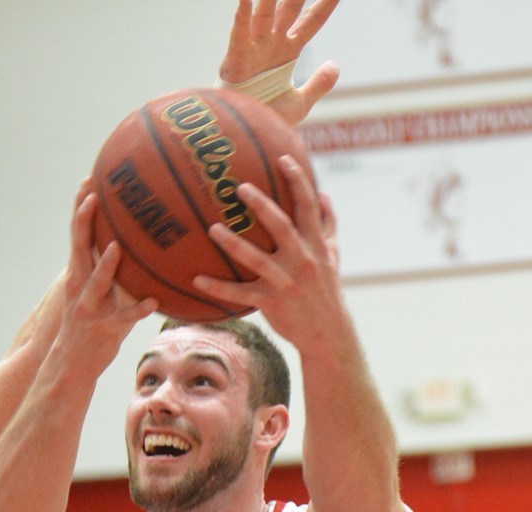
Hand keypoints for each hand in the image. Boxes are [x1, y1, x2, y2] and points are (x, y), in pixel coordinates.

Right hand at [58, 190, 157, 376]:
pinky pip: (124, 318)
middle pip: (79, 248)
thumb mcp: (93, 292)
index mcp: (78, 273)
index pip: (77, 234)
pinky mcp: (104, 329)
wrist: (72, 362)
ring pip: (98, 282)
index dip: (80, 207)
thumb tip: (133, 242)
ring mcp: (89, 308)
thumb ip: (108, 268)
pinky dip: (138, 310)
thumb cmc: (90, 322)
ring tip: (117, 247)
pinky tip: (153, 302)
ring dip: (106, 265)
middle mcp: (80, 286)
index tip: (87, 180)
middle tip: (93, 197)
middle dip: (84, 222)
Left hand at [193, 157, 340, 343]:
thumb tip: (324, 193)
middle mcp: (302, 260)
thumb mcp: (334, 255)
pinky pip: (240, 294)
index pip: (308, 206)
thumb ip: (328, 224)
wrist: (328, 333)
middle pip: (281, 226)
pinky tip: (197, 279)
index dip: (297, 181)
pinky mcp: (271, 302)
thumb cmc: (327, 290)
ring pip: (257, 259)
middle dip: (261, 205)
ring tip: (212, 228)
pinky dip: (218, 287)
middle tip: (239, 187)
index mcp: (316, 244)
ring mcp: (286, 282)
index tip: (284, 158)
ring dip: (233, 243)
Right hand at [219, 0, 340, 124]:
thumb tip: (335, 65)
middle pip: (289, 8)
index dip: (324, 6)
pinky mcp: (236, 59)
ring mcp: (254, 48)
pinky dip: (242, 15)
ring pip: (265, 13)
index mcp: (288, 51)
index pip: (311, 22)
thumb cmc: (268, 118)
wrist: (245, 138)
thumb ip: (319, 84)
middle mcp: (272, 43)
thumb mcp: (300, 103)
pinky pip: (240, 33)